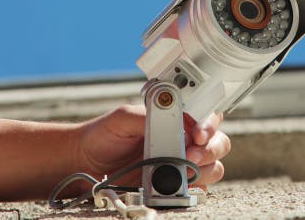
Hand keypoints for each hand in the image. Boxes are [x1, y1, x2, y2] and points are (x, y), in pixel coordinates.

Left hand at [77, 104, 230, 189]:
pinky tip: (174, 187)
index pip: (207, 116)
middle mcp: (185, 140)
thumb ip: (149, 114)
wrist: (86, 163)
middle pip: (218, 143)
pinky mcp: (176, 187)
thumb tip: (171, 115)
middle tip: (191, 155)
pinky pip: (197, 191)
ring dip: (203, 169)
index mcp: (177, 118)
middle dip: (210, 148)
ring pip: (213, 168)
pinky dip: (191, 190)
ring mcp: (182, 165)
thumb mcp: (123, 117)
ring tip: (180, 172)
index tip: (198, 132)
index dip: (209, 123)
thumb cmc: (105, 135)